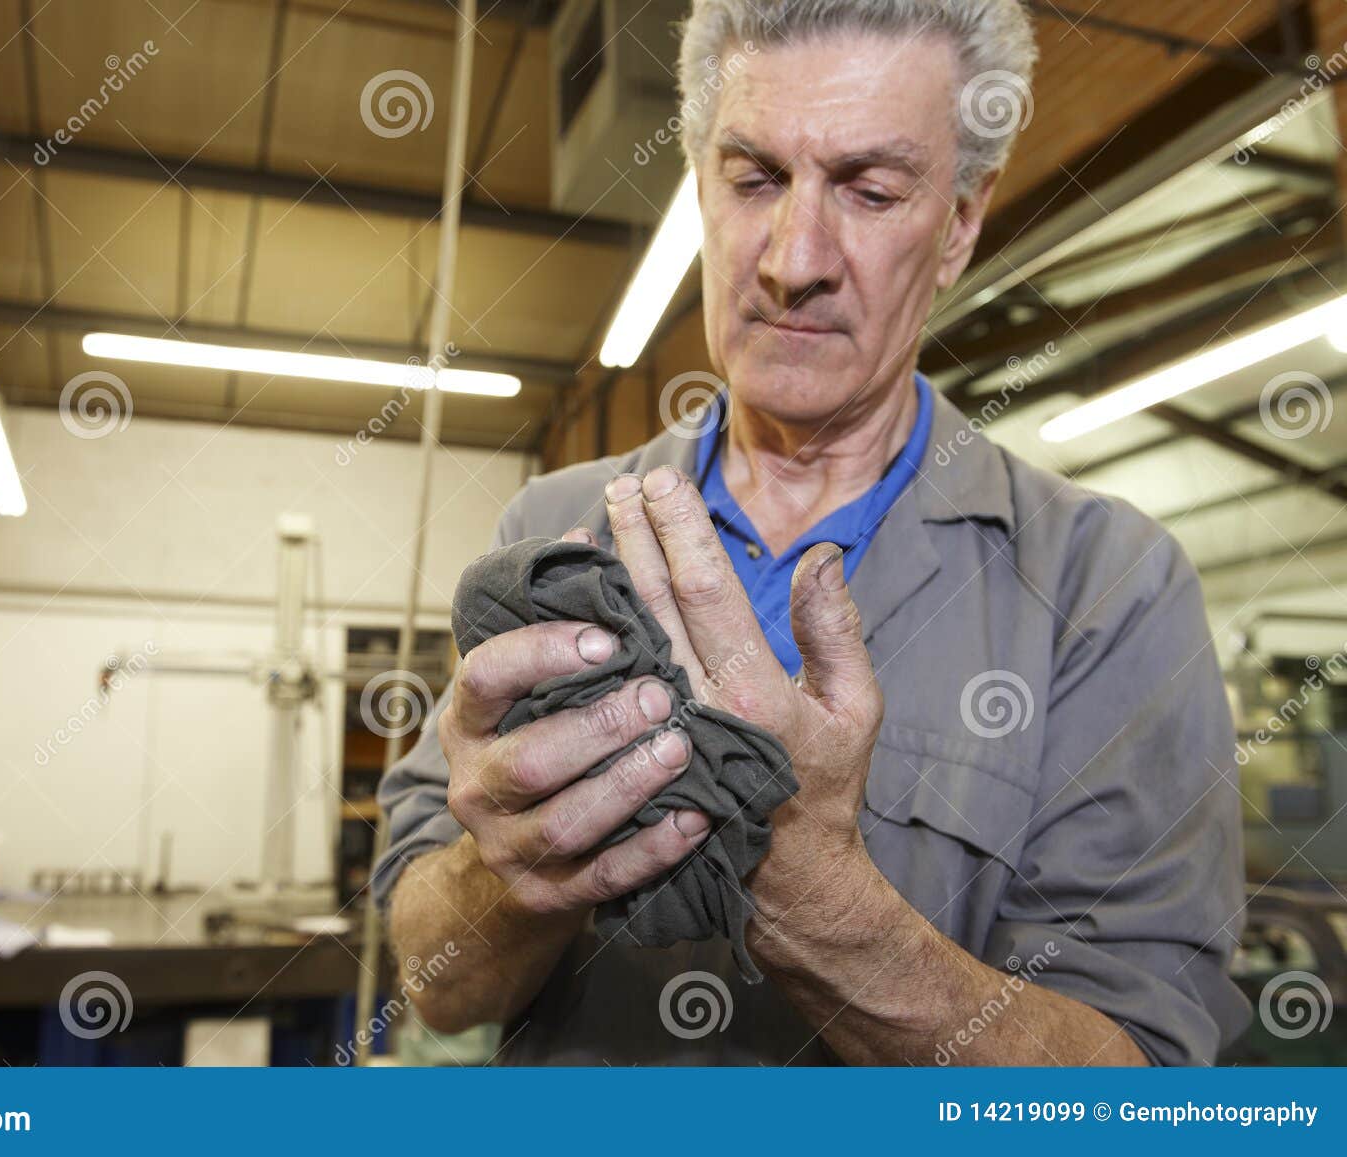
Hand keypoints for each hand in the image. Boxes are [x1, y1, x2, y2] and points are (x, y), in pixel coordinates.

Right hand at [440, 551, 711, 916]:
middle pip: (530, 757)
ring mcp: (509, 846)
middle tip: (658, 692)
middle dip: (597, 724)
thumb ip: (559, 617)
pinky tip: (695, 820)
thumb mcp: (530, 686)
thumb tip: (587, 533)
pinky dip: (652, 849)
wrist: (517, 863)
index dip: (541, 654)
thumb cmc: (541, 742)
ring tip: (678, 749)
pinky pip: (604, 877)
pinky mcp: (549, 895)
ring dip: (626, 784)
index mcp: (468, 720)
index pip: (485, 677)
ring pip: (566, 821)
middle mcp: (476, 784)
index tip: (607, 636)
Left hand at [602, 467, 883, 858]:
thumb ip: (837, 632)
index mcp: (755, 693)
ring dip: (603, 581)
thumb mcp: (855, 710)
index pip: (705, 590)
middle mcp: (698, 712)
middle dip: (634, 537)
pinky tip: (574, 603)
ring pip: (616, 643)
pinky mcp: (633, 758)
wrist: (785, 884)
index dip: (679, 530)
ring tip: (594, 527)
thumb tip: (820, 556)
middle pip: (651, 605)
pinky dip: (581, 641)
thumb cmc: (826, 788)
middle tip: (622, 487)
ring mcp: (658, 738)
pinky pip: (597, 691)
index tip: (663, 482)